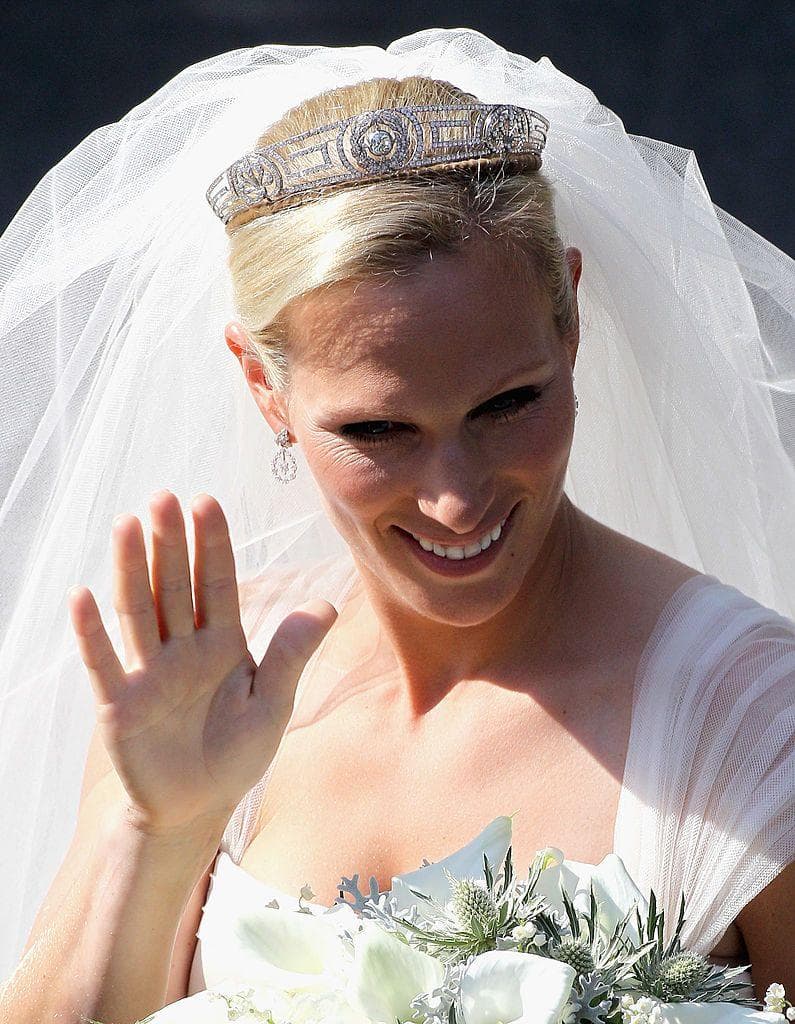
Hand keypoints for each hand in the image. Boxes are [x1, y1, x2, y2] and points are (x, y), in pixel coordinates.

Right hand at [67, 491, 336, 835]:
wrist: (197, 807)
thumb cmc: (237, 752)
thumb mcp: (272, 703)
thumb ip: (291, 654)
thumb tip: (327, 603)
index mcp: (223, 643)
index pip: (217, 583)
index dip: (212, 545)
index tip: (207, 502)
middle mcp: (183, 648)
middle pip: (175, 586)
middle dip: (170, 543)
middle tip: (164, 498)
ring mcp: (149, 672)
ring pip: (139, 611)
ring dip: (131, 569)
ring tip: (127, 523)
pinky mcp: (121, 704)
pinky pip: (105, 663)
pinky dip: (92, 632)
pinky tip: (82, 596)